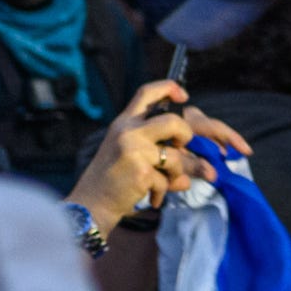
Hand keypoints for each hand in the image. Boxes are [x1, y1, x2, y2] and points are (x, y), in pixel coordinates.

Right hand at [67, 80, 241, 233]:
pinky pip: (167, 181)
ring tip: (165, 182)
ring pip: (176, 156)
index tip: (184, 95)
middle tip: (182, 148)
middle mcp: (128, 131)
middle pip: (173, 121)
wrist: (91, 202)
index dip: (169, 88)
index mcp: (124, 122)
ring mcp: (134, 150)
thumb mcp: (128, 152)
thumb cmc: (113, 178)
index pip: (147, 93)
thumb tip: (199, 161)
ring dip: (177, 172)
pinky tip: (152, 198)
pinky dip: (163, 192)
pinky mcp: (141, 171)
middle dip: (186, 136)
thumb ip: (157, 147)